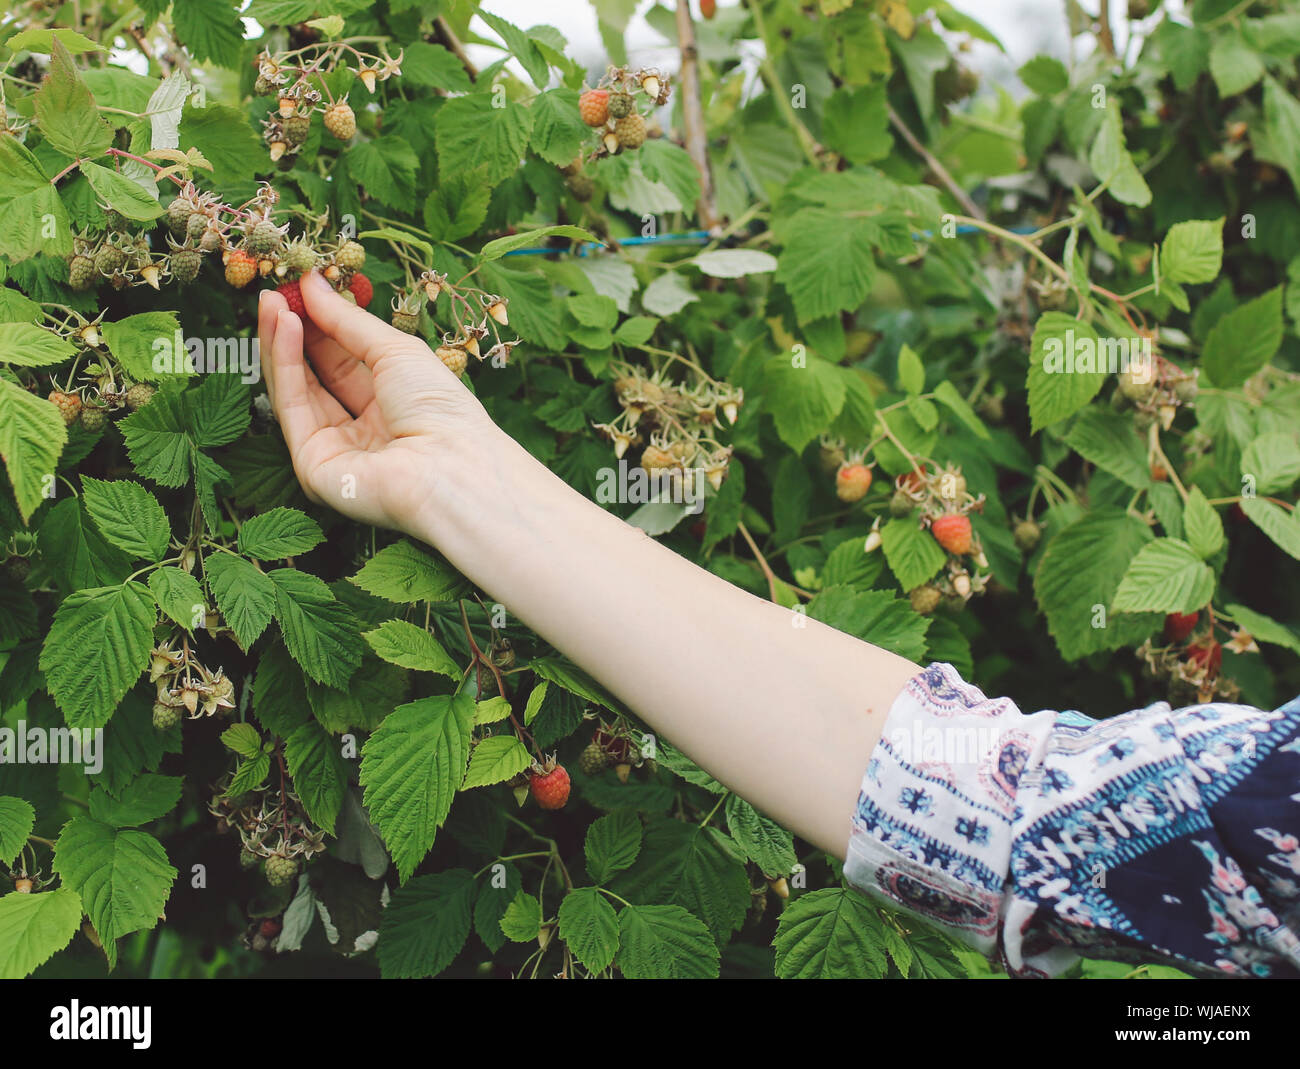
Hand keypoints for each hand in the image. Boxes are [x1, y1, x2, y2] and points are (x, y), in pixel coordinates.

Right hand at [257, 270, 492, 531]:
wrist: (451, 465)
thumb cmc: (440, 407)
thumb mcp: (396, 350)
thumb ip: (347, 319)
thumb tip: (311, 282)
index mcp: (392, 404)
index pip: (345, 360)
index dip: (321, 324)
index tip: (298, 287)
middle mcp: (362, 429)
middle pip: (316, 375)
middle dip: (294, 331)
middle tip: (274, 290)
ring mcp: (335, 450)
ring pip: (298, 390)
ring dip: (281, 343)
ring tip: (271, 301)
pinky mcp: (312, 467)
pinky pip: (294, 409)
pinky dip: (285, 366)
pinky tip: (284, 328)